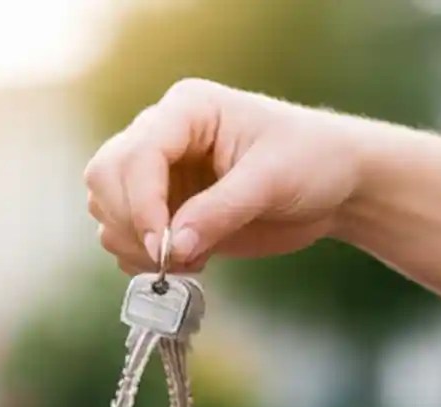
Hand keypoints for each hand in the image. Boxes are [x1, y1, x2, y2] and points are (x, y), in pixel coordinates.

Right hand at [84, 78, 372, 272]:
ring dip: (135, 246)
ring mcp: (159, 175)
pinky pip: (124, 238)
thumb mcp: (271, 181)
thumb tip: (171, 247)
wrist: (335, 187)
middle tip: (172, 257)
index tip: (163, 245)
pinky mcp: (163, 210)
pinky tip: (187, 262)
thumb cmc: (312, 162)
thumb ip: (220, 212)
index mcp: (187, 111)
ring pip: (106, 210)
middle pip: (105, 178)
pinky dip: (142, 260)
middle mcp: (161, 137)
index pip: (137, 153)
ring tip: (189, 259)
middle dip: (132, 224)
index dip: (140, 202)